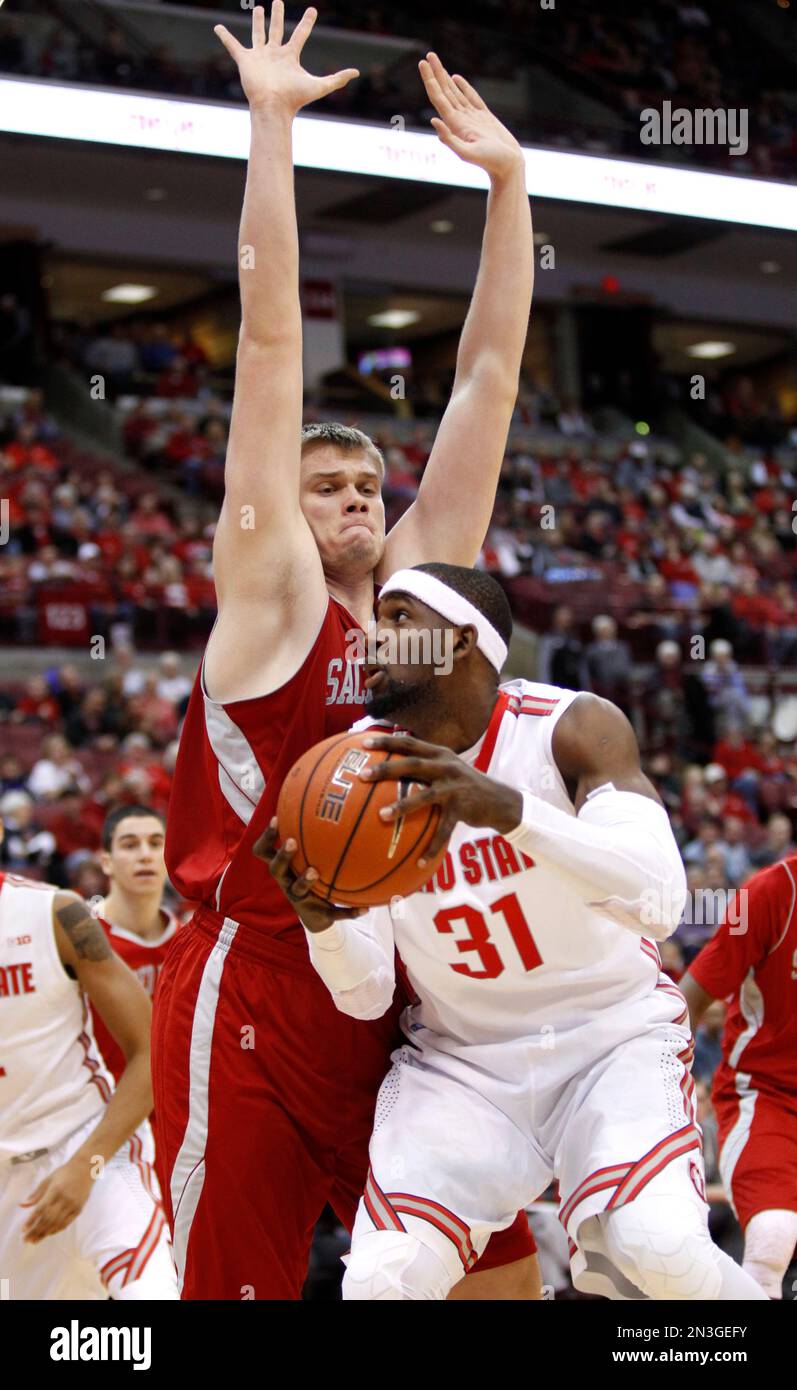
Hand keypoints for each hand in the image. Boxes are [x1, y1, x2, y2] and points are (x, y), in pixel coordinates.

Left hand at [21, 1156, 93, 1242]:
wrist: (86, 1168)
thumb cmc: (65, 1172)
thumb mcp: (48, 1179)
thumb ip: (36, 1194)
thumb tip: (22, 1205)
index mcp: (55, 1190)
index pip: (41, 1209)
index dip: (31, 1220)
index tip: (23, 1230)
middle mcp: (64, 1199)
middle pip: (48, 1219)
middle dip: (36, 1231)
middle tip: (26, 1239)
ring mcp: (73, 1205)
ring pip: (57, 1223)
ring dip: (44, 1233)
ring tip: (34, 1241)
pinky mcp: (79, 1209)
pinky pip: (66, 1223)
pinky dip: (56, 1230)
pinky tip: (48, 1234)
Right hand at [214, 3, 357, 114]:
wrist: (273, 107)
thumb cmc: (294, 99)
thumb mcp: (319, 86)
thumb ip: (337, 79)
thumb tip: (356, 73)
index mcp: (290, 56)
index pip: (301, 34)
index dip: (307, 22)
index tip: (313, 10)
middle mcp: (275, 54)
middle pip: (278, 29)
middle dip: (279, 15)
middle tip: (279, 1)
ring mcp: (260, 56)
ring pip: (258, 33)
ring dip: (258, 21)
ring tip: (257, 7)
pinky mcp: (245, 60)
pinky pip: (233, 46)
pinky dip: (225, 37)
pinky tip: (218, 28)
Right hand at [253, 820, 366, 932]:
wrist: (318, 917)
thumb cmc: (313, 875)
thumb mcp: (310, 856)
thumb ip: (316, 834)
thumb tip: (338, 800)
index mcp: (283, 867)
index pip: (264, 851)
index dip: (267, 837)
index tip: (277, 818)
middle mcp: (287, 882)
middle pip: (275, 869)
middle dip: (282, 854)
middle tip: (292, 842)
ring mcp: (301, 899)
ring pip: (297, 890)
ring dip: (305, 880)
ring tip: (314, 872)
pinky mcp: (319, 916)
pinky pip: (334, 914)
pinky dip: (350, 912)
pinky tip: (364, 908)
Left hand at [359, 733, 522, 862]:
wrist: (499, 800)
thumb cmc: (464, 785)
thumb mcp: (447, 769)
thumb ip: (424, 766)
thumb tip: (391, 767)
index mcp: (439, 754)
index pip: (410, 743)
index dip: (387, 741)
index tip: (363, 743)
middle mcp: (446, 767)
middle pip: (412, 764)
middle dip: (386, 768)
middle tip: (363, 775)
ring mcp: (454, 787)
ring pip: (424, 796)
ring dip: (401, 806)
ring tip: (381, 815)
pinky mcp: (462, 808)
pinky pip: (443, 830)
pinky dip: (432, 846)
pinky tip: (419, 860)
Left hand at [419, 53, 523, 179]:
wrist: (509, 167)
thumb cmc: (491, 162)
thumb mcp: (468, 154)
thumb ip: (450, 139)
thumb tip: (434, 120)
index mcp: (455, 124)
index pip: (438, 98)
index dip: (430, 80)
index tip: (422, 63)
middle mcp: (460, 119)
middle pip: (444, 91)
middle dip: (435, 73)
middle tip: (428, 55)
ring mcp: (472, 117)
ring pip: (455, 92)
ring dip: (445, 77)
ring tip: (437, 62)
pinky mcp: (484, 117)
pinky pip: (471, 97)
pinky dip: (463, 86)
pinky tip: (456, 78)